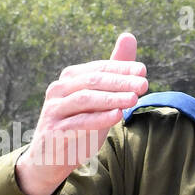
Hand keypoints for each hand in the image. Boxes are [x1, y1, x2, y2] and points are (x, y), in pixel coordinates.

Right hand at [17, 32, 148, 194]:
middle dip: (120, 81)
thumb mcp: (99, 99)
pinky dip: (98, 118)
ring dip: (112, 98)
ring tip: (134, 98)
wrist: (49, 158)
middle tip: (144, 83)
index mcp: (70, 79)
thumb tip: (128, 36)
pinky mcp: (55, 131)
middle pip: (93, 81)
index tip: (143, 71)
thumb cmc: (79, 125)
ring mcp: (55, 110)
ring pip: (85, 99)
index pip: (98, 68)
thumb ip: (114, 71)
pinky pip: (78, 122)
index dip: (121, 68)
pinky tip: (117, 116)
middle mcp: (59, 90)